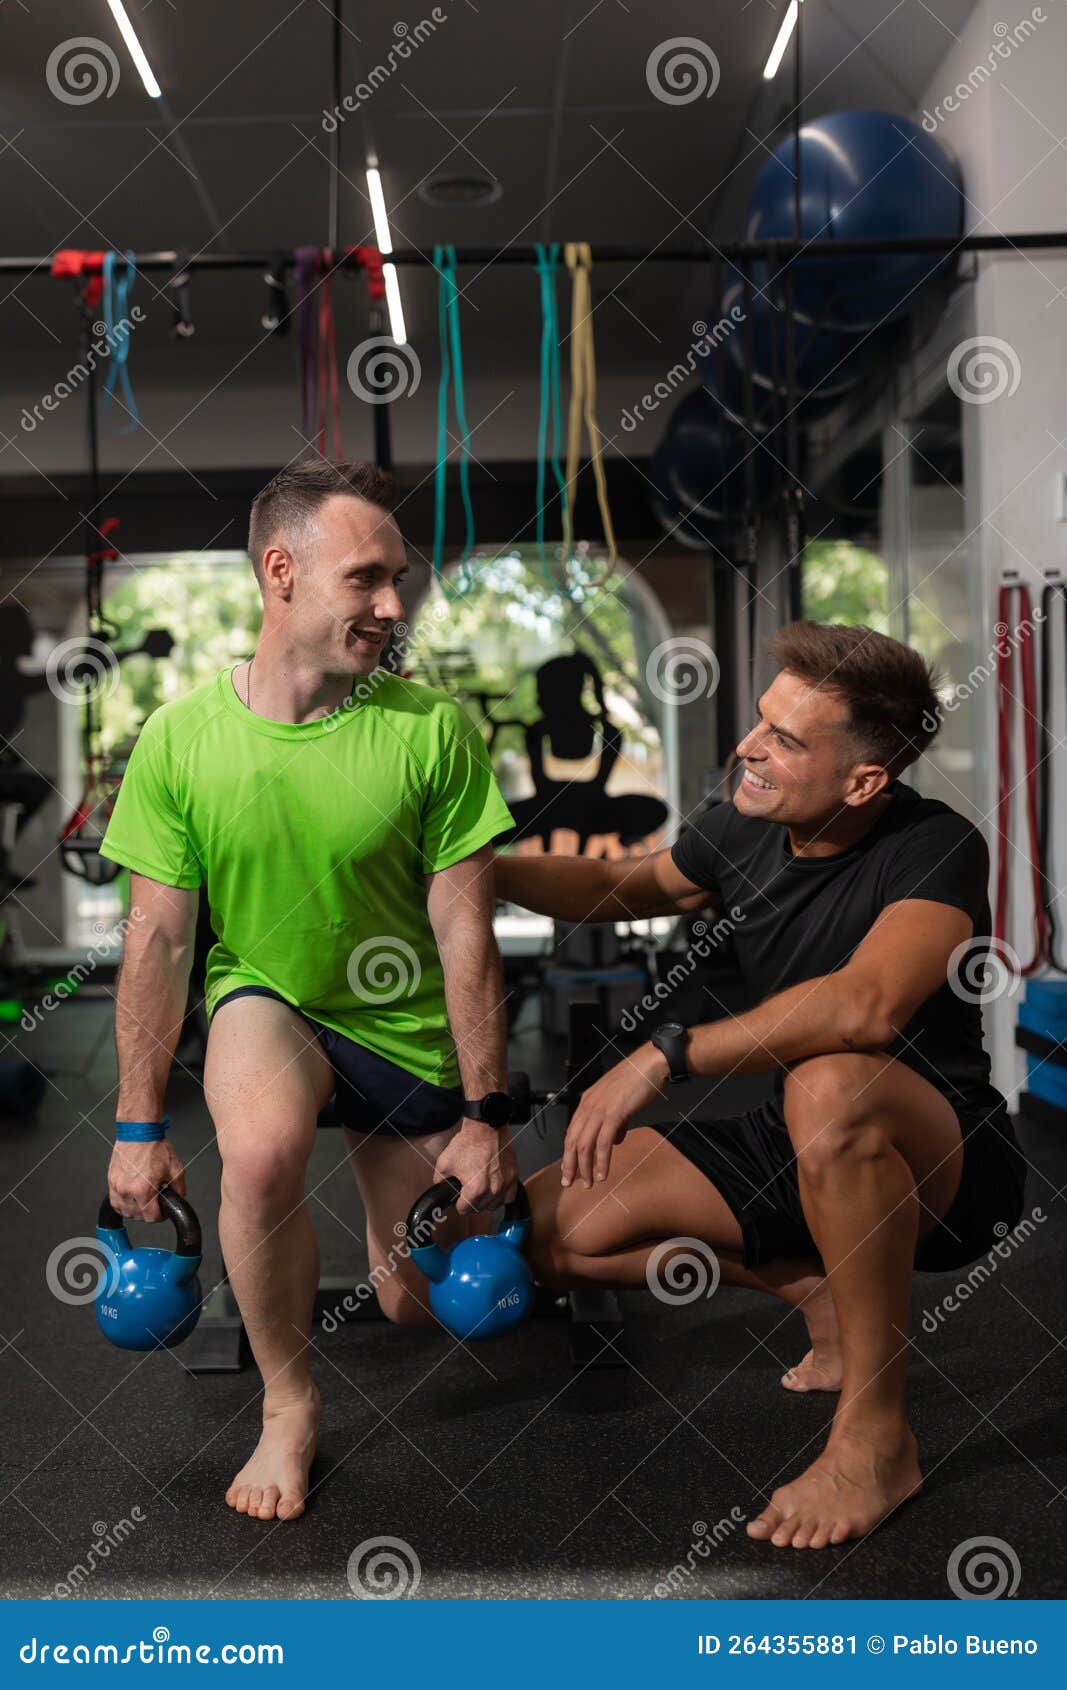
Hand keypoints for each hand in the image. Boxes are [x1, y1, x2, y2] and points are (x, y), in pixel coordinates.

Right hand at [107, 1138, 186, 1222]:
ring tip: (144, 1198)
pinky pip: (115, 1203)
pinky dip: (124, 1203)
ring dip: (136, 1209)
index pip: (151, 1218)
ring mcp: (116, 1186)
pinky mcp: (110, 1181)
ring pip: (125, 1211)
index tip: (163, 1210)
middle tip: (155, 1199)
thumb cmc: (155, 1147)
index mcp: (143, 1190)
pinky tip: (132, 1197)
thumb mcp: (176, 1169)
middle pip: (138, 1216)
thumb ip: (179, 1189)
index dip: (161, 1215)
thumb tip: (178, 1199)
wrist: (138, 1132)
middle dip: (149, 1211)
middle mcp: (126, 1190)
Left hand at [433, 1122, 518, 1214]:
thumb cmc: (468, 1143)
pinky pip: (508, 1197)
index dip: (458, 1203)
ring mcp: (505, 1184)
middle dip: (471, 1202)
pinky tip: (494, 1188)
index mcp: (475, 1189)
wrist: (485, 1128)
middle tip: (467, 1189)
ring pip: (494, 1205)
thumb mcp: (443, 1164)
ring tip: (480, 1188)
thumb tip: (442, 1191)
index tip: (458, 1197)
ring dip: (486, 1201)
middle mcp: (493, 1190)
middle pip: (479, 1209)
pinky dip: (501, 1195)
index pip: (464, 1210)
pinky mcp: (513, 1177)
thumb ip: (440, 1183)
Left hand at [561, 1044, 668, 1188]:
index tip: (568, 1169)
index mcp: (587, 1101)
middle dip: (569, 1165)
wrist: (650, 1064)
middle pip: (572, 1141)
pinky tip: (603, 1173)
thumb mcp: (619, 1101)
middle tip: (569, 1182)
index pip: (571, 1131)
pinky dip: (601, 1161)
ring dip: (585, 1167)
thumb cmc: (637, 1080)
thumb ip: (614, 1122)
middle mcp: (589, 1105)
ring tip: (588, 1183)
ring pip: (585, 1145)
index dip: (568, 1153)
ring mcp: (600, 1109)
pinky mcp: (614, 1114)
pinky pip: (603, 1143)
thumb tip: (614, 1140)